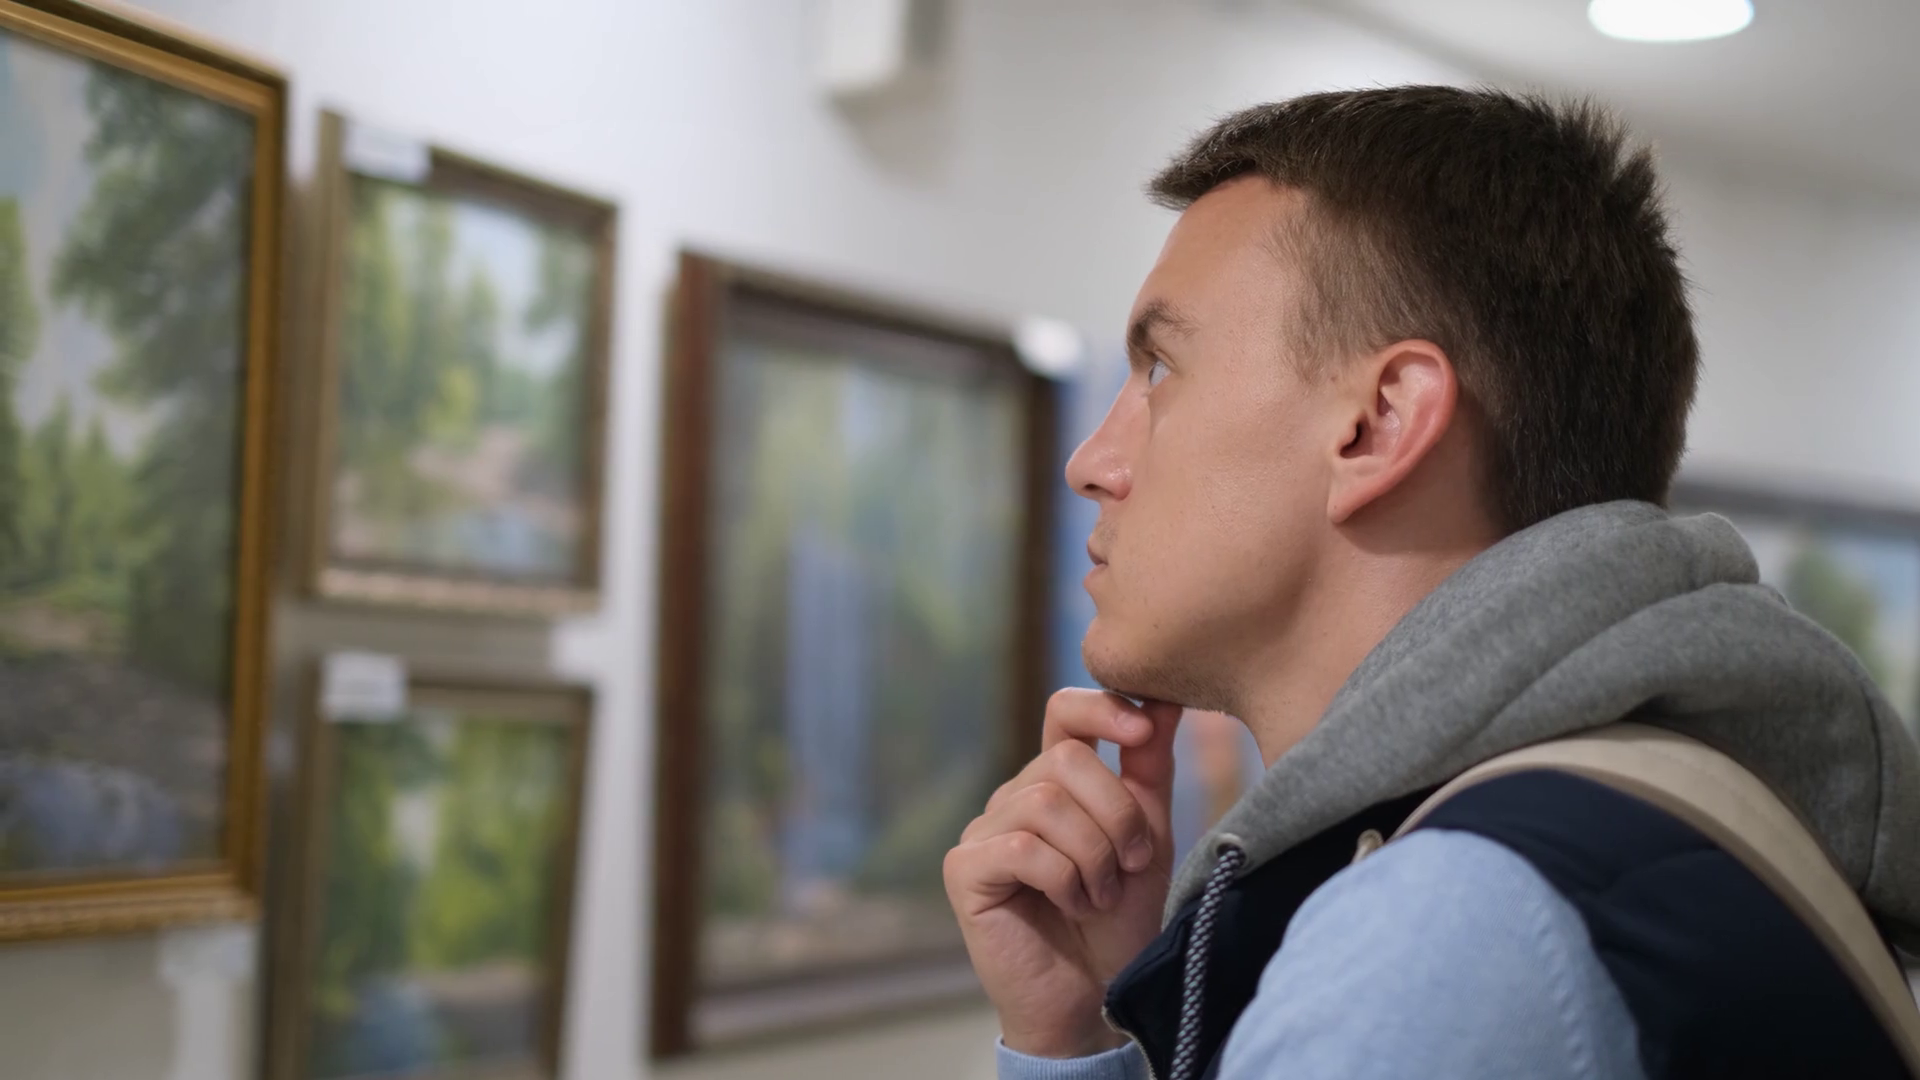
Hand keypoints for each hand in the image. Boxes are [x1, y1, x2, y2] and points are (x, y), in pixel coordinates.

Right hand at [944, 690, 1181, 1057]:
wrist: (1096, 998)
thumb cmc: (1120, 921)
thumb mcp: (1147, 836)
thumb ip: (1147, 768)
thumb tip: (1162, 699)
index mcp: (1055, 781)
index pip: (1064, 712)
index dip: (1102, 708)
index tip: (1144, 729)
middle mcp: (1014, 796)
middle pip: (1065, 758)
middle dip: (1116, 812)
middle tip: (1131, 864)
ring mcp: (984, 831)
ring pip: (1046, 803)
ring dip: (1093, 854)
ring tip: (1100, 895)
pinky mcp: (964, 869)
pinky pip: (1021, 846)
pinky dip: (1063, 878)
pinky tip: (1072, 905)